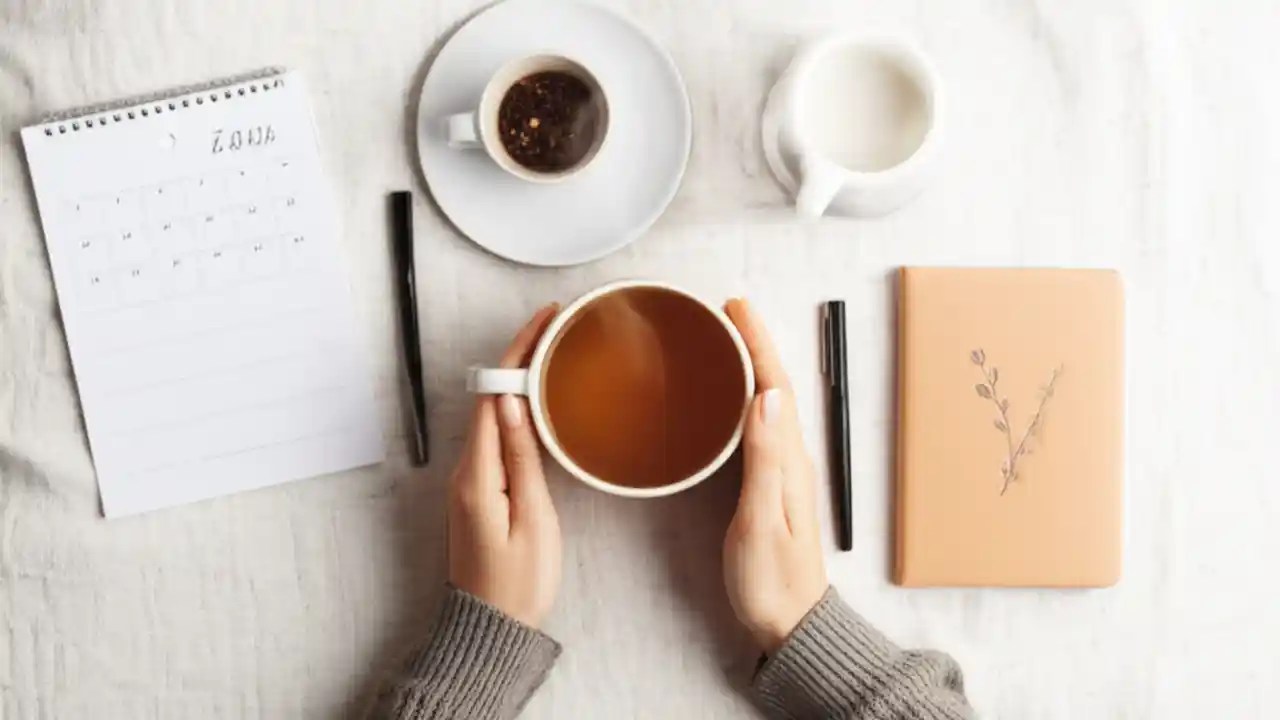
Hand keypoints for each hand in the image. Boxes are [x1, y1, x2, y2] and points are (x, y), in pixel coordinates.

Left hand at [448, 304, 560, 627]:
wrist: (492, 628)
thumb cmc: (519, 583)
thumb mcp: (532, 519)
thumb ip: (523, 459)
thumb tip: (514, 404)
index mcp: (478, 475)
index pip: (493, 395)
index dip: (516, 352)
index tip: (543, 323)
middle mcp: (465, 472)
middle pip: (488, 397)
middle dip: (518, 356)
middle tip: (554, 328)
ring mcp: (469, 481)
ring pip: (491, 415)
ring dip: (516, 379)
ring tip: (550, 353)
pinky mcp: (478, 491)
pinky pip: (494, 437)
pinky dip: (514, 409)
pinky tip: (535, 402)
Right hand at [722, 298, 828, 652]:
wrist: (789, 622)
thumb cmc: (771, 579)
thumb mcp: (761, 520)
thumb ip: (764, 459)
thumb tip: (768, 396)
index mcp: (789, 460)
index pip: (775, 386)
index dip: (758, 343)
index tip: (737, 308)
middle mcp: (790, 458)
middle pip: (774, 385)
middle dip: (753, 343)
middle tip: (726, 311)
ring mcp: (782, 471)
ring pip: (767, 402)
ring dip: (750, 366)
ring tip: (726, 339)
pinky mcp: (770, 484)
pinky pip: (758, 425)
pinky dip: (745, 397)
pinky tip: (730, 397)